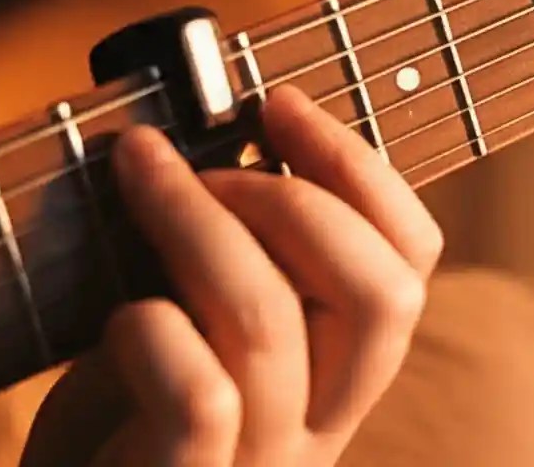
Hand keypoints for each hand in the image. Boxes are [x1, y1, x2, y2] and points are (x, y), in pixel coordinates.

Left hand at [21, 85, 442, 465]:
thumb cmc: (122, 404)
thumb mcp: (203, 318)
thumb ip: (241, 252)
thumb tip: (225, 126)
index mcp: (343, 370)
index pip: (413, 262)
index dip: (361, 167)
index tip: (281, 102)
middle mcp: (323, 423)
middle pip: (381, 293)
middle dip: (292, 196)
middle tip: (210, 166)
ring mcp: (260, 463)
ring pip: (269, 320)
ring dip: (199, 223)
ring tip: (142, 181)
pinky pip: (203, 397)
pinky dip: (156, 330)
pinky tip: (119, 317)